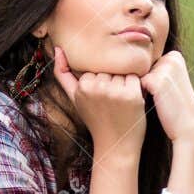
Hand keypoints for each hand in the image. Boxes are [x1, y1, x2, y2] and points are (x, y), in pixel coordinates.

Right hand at [52, 44, 145, 162]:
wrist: (114, 145)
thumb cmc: (95, 120)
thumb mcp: (75, 98)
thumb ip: (63, 74)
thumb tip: (57, 48)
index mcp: (82, 86)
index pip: (96, 66)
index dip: (101, 80)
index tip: (99, 99)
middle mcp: (97, 87)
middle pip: (109, 68)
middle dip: (112, 81)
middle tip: (111, 102)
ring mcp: (115, 91)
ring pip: (122, 71)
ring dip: (124, 83)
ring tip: (120, 102)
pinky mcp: (131, 95)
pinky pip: (135, 77)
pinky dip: (136, 87)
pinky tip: (130, 102)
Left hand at [139, 50, 193, 145]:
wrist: (188, 125)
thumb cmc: (176, 106)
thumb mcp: (170, 81)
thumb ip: (157, 69)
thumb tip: (134, 66)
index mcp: (175, 55)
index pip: (148, 64)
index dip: (151, 79)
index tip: (166, 91)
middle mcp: (171, 57)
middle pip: (142, 68)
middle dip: (147, 83)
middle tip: (163, 97)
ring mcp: (164, 68)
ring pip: (139, 76)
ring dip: (144, 89)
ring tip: (160, 100)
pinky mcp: (157, 80)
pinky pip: (137, 85)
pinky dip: (142, 95)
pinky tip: (156, 103)